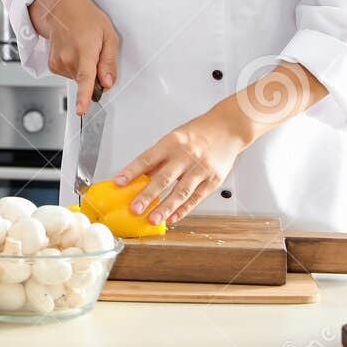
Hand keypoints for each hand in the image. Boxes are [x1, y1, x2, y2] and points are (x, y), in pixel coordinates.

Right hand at [30, 0, 119, 114]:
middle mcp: (68, 58)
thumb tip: (108, 83)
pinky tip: (73, 52)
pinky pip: (70, 75)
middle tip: (96, 53)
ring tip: (82, 48)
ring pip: (78, 79)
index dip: (84, 96)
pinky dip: (75, 68)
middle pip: (87, 81)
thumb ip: (109, 61)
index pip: (85, 78)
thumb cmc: (86, 18)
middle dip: (96, 74)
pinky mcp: (52, 66)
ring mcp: (58, 62)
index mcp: (85, 50)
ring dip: (84, 69)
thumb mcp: (108, 34)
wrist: (61, 8)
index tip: (81, 109)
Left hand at [115, 112, 246, 226]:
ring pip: (181, 191)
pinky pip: (196, 198)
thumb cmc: (198, 133)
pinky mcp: (214, 180)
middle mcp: (186, 155)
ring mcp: (201, 169)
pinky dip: (184, 210)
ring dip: (165, 207)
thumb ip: (159, 158)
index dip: (131, 171)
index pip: (147, 158)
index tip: (118, 183)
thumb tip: (138, 177)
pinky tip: (172, 218)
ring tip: (152, 219)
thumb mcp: (174, 138)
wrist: (229, 128)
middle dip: (147, 195)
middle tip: (134, 209)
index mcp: (172, 142)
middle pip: (163, 178)